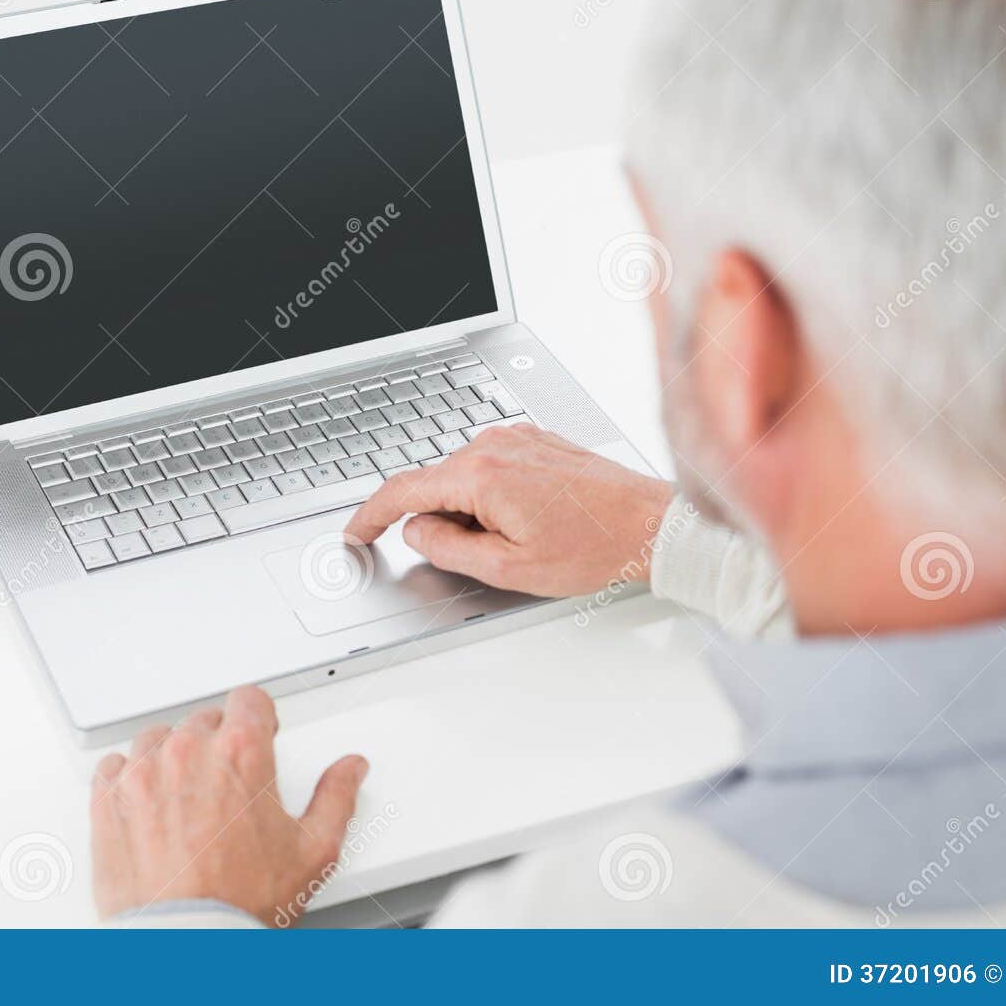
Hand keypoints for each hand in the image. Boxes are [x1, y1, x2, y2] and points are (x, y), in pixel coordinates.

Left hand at [90, 686, 368, 925]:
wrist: (186, 942)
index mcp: (241, 754)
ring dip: (172, 758)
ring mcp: (142, 776)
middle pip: (204, 720)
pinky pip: (114, 767)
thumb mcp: (313, 851)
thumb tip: (350, 770)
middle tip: (228, 783)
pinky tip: (148, 804)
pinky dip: (129, 779)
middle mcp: (187, 754)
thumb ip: (336, 798)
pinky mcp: (107, 802)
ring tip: (186, 796)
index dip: (259, 718)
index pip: (249, 698)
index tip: (259, 735)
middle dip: (219, 744)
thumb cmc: (241, 901)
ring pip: (157, 739)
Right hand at [344, 423, 675, 596]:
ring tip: (521, 540)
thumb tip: (418, 533)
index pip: (402, 490)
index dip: (371, 516)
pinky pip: (492, 467)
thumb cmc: (592, 547)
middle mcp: (495, 444)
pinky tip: (530, 521)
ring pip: (464, 477)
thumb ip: (449, 549)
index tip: (357, 533)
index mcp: (481, 474)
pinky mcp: (535, 440)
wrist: (648, 524)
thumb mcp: (508, 568)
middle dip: (441, 523)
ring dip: (471, 511)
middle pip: (435, 485)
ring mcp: (516, 437)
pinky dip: (492, 497)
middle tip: (483, 556)